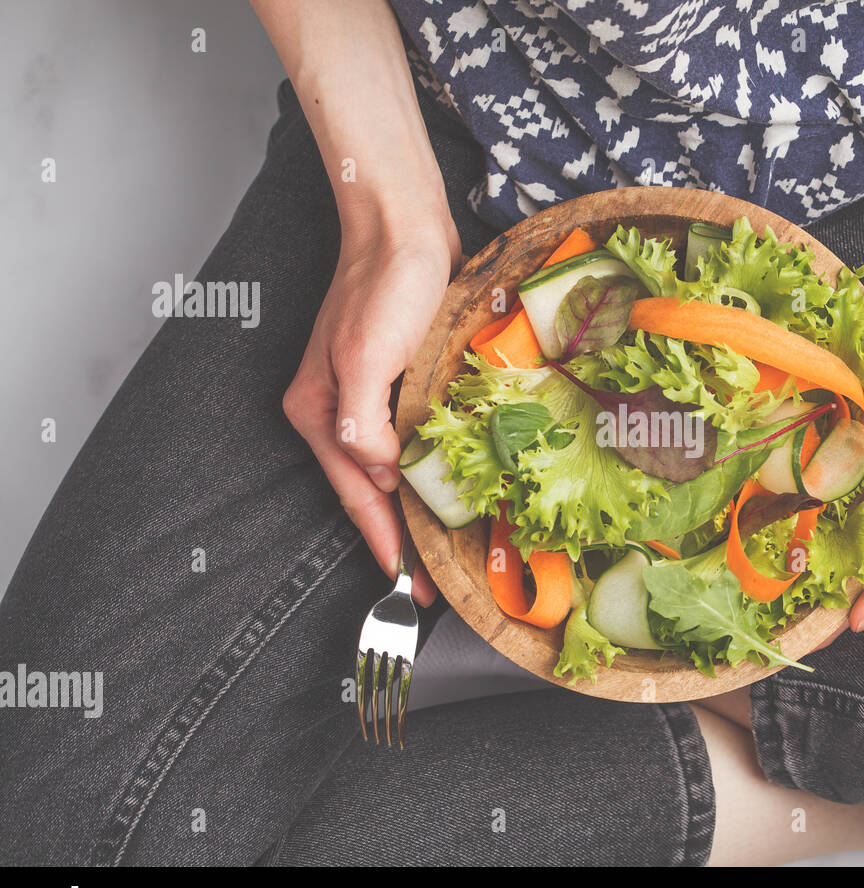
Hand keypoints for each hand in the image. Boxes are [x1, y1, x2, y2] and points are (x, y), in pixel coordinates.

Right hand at [283, 219, 460, 605]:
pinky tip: (447, 483)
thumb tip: (378, 473)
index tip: (412, 589)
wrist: (404, 227)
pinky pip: (408, 441)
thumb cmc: (386, 287)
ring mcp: (364, 397)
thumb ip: (363, 424)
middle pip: (370, 494)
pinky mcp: (394, 381)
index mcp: (320, 413)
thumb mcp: (367, 359)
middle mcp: (337, 412)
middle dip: (400, 539)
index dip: (386, 547)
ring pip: (390, 472)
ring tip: (445, 545)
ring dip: (415, 507)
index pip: (356, 499)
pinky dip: (425, 468)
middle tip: (434, 583)